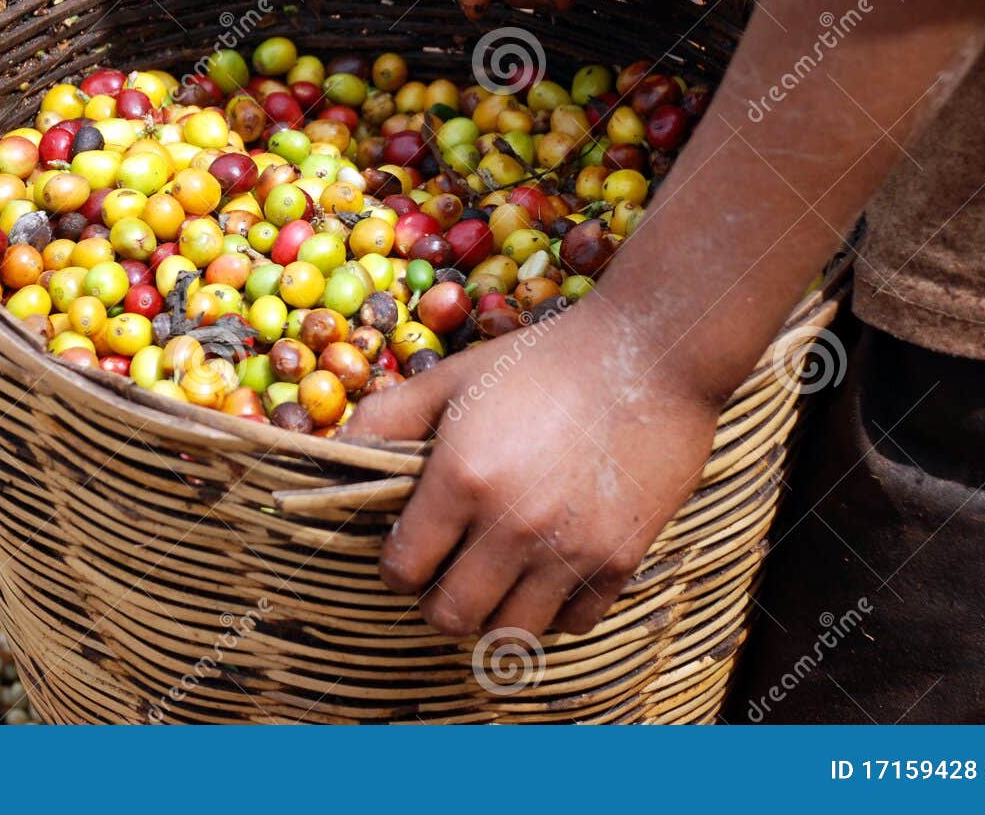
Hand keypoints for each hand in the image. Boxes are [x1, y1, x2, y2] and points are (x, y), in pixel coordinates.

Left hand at [339, 307, 719, 636]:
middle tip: (448, 569)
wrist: (652, 353)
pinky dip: (553, 609)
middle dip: (437, 598)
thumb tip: (332, 452)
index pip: (401, 571)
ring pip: (509, 632)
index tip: (407, 551)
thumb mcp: (453, 377)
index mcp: (462, 477)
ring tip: (496, 576)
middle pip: (449, 616)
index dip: (396, 566)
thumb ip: (386, 418)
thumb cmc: (544, 362)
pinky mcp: (619, 559)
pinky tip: (547, 570)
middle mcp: (512, 524)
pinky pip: (571, 623)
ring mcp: (569, 549)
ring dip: (493, 610)